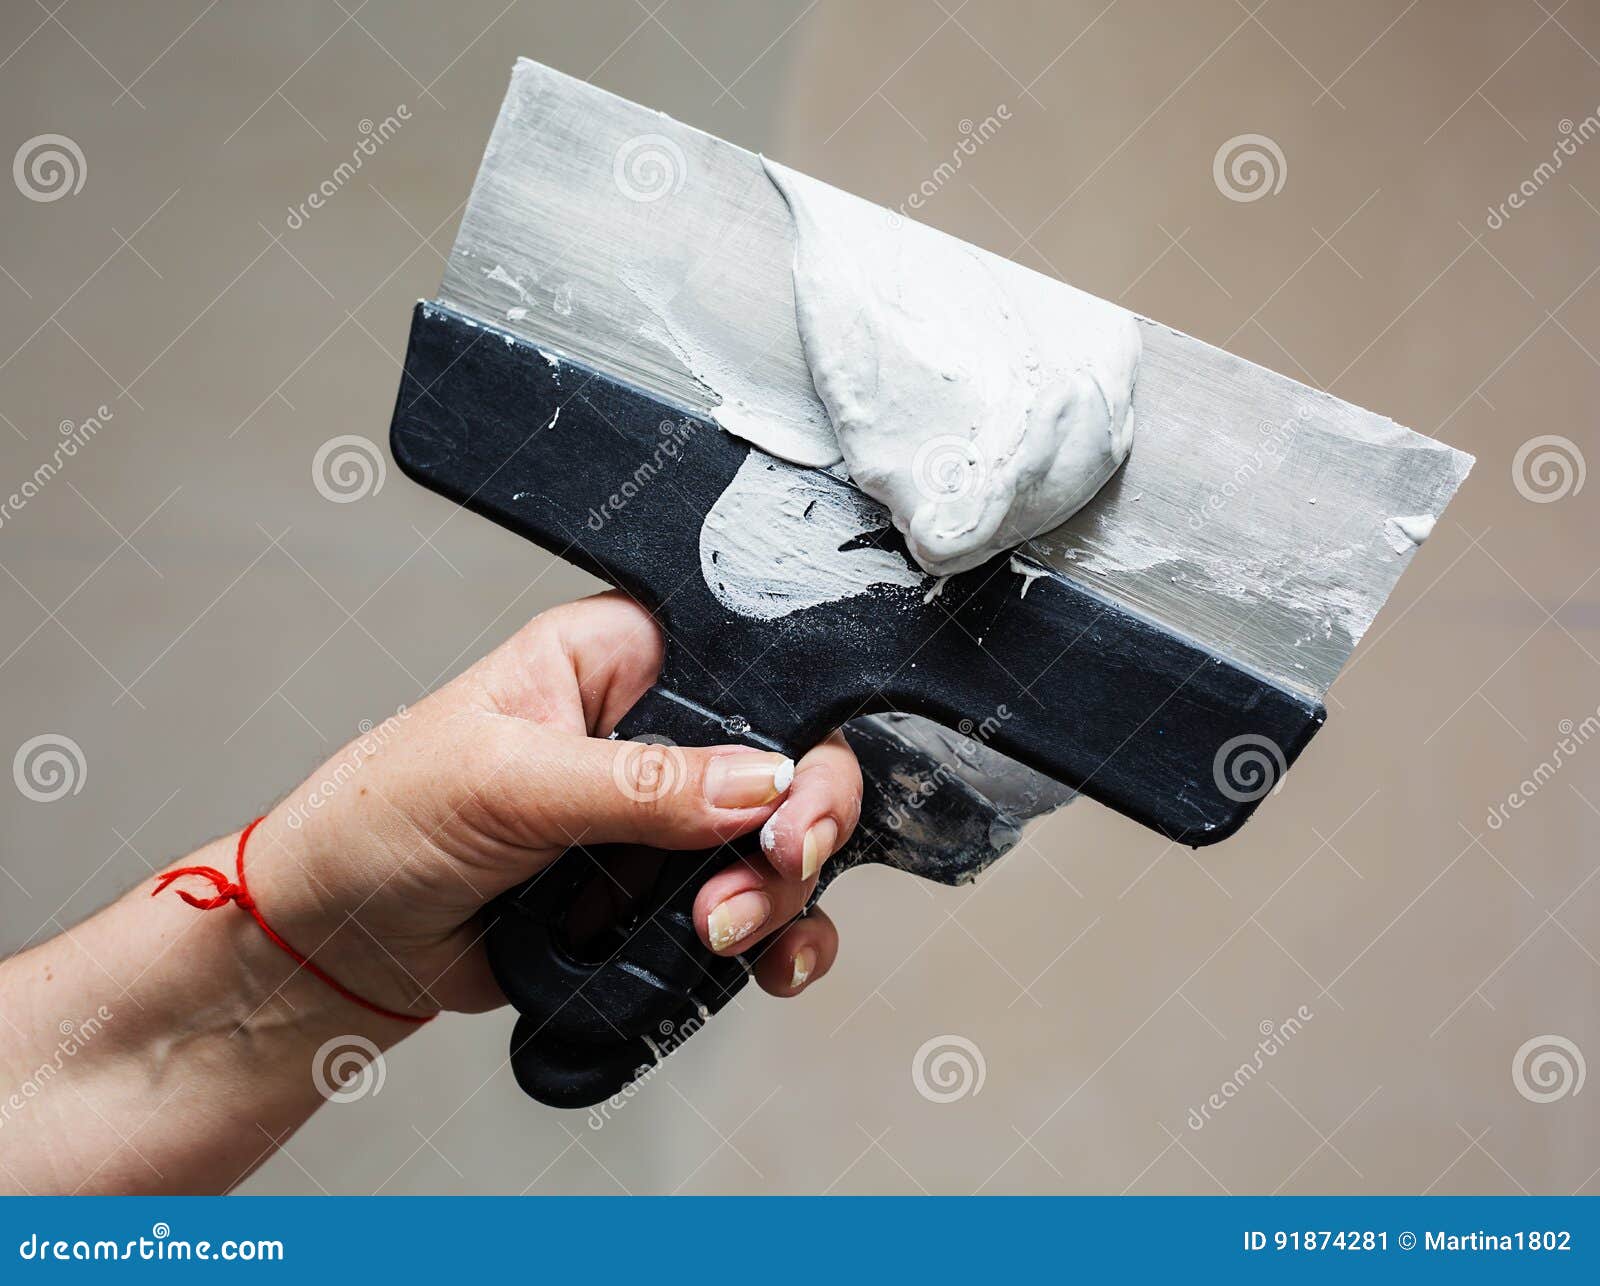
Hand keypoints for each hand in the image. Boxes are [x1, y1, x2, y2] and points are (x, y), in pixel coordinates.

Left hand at [243, 591, 862, 1018]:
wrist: (341, 943)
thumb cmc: (382, 820)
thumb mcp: (504, 780)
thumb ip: (638, 784)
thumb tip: (760, 783)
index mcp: (618, 658)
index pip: (751, 666)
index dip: (793, 729)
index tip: (788, 805)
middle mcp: (655, 728)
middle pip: (785, 761)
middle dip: (794, 826)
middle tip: (768, 872)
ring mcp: (663, 817)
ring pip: (779, 844)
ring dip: (777, 896)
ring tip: (716, 934)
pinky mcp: (658, 893)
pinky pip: (753, 910)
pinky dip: (776, 941)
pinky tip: (766, 966)